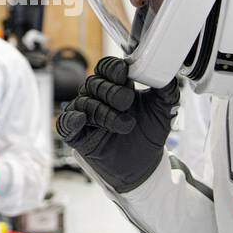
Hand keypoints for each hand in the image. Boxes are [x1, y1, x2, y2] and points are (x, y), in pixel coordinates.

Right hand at [56, 57, 179, 192]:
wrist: (145, 165)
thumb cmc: (150, 134)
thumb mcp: (164, 109)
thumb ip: (165, 88)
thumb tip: (167, 72)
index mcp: (117, 86)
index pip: (106, 67)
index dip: (112, 68)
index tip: (123, 74)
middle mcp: (99, 97)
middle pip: (94, 83)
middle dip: (111, 92)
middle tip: (127, 103)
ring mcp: (87, 115)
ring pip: (84, 103)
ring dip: (104, 113)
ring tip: (125, 125)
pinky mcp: (78, 135)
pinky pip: (66, 123)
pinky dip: (72, 119)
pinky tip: (82, 119)